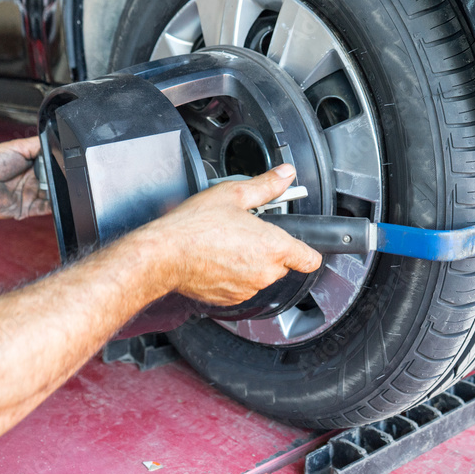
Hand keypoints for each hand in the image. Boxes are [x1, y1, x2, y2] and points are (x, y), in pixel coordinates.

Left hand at [0, 137, 51, 219]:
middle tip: (58, 174)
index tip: (63, 162)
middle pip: (54, 179)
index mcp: (31, 163)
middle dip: (59, 178)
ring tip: (56, 186)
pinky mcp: (27, 208)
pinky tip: (56, 200)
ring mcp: (30, 193)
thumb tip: (55, 140)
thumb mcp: (17, 146)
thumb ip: (38, 144)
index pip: (52, 163)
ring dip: (58, 192)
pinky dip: (53, 206)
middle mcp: (32, 179)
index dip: (58, 164)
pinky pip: (45, 209)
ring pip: (52, 194)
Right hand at [134, 164, 322, 305]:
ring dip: (251, 262)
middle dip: (270, 249)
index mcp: (273, 246)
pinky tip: (217, 258)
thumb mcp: (234, 194)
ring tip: (228, 243)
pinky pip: (242, 286)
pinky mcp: (230, 299)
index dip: (307, 249)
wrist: (164, 254)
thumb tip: (286, 175)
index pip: (309, 258)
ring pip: (261, 275)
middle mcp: (264, 272)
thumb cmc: (195, 226)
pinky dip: (235, 275)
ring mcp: (248, 288)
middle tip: (248, 231)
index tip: (301, 244)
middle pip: (282, 264)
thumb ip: (266, 186)